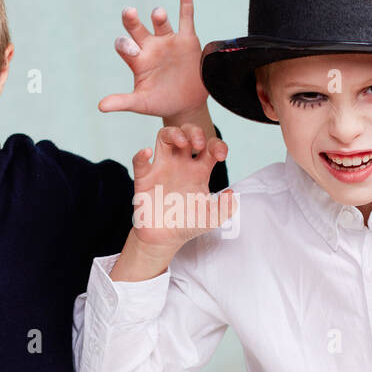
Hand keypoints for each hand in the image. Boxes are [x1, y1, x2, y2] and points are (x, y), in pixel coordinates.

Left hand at [99, 0, 208, 121]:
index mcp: (137, 59)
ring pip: (161, 23)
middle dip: (132, 20)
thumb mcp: (141, 104)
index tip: (129, 49)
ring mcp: (168, 41)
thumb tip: (100, 107)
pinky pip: (186, 17)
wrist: (187, 105)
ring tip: (158, 15)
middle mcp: (150, 46)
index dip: (125, 45)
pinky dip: (185, 2)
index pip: (125, 46)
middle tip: (129, 12)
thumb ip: (122, 102)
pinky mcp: (187, 39)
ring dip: (158, 17)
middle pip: (137, 28)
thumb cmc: (161, 103)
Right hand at [111, 125, 234, 281]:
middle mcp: (181, 165)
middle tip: (199, 144)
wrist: (165, 239)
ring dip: (173, 133)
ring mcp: (162, 169)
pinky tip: (147, 153)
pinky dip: (141, 155)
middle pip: (187, 134)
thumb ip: (225, 208)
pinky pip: (139, 162)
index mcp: (199, 171)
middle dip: (195, 132)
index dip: (217, 145)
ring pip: (164, 137)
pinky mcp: (144, 179)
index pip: (210, 147)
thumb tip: (231, 193)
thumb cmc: (189, 225)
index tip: (221, 156)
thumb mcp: (212, 219)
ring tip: (181, 142)